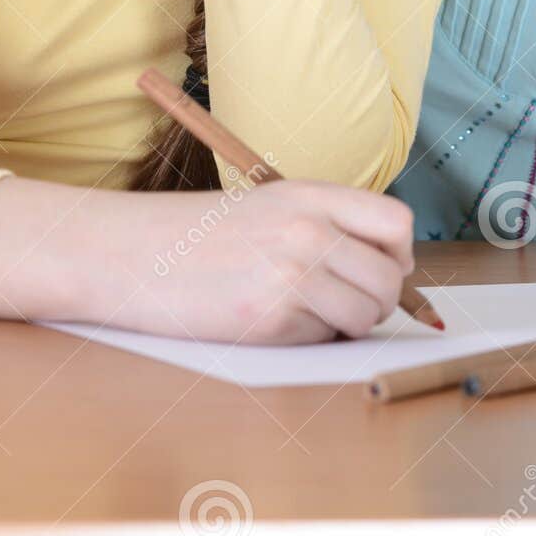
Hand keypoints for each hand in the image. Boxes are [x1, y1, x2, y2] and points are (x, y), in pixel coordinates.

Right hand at [142, 179, 415, 343]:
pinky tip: (273, 320)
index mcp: (311, 195)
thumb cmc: (204, 236)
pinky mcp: (272, 320)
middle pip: (389, 279)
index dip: (399, 254)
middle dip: (377, 300)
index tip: (383, 266)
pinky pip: (323, 339)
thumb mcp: (273, 206)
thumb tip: (392, 268)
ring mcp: (292, 275)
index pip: (397, 223)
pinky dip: (309, 339)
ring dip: (348, 324)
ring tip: (309, 312)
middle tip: (346, 301)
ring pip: (365, 316)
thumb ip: (329, 224)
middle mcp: (308, 230)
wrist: (136, 255)